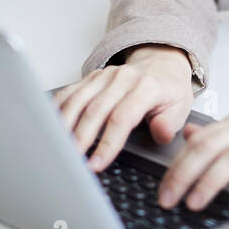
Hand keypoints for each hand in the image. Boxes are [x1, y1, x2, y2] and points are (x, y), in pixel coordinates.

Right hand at [52, 45, 194, 170]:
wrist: (161, 64)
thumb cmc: (168, 91)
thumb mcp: (180, 107)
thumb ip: (170, 122)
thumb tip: (161, 133)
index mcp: (146, 86)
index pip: (123, 117)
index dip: (108, 143)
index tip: (96, 164)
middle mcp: (123, 78)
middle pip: (96, 110)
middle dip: (81, 139)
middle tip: (71, 162)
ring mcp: (104, 76)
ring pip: (78, 101)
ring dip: (65, 126)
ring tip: (56, 149)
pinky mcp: (91, 77)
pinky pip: (69, 93)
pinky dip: (57, 110)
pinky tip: (49, 127)